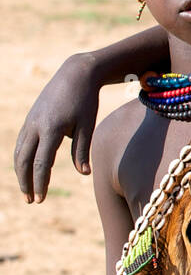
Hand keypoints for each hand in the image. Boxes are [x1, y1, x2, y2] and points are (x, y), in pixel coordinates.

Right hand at [14, 54, 99, 201]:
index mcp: (51, 128)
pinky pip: (22, 143)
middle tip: (31, 200)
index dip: (40, 183)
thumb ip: (82, 151)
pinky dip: (22, 159)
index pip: (40, 163)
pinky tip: (27, 170)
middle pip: (23, 160)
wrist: (76, 74)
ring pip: (19, 152)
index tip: (40, 199)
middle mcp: (36, 125)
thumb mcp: (88, 126)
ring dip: (21, 173)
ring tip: (28, 190)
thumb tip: (83, 174)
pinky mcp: (30, 118)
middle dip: (25, 182)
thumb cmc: (86, 101)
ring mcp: (30, 121)